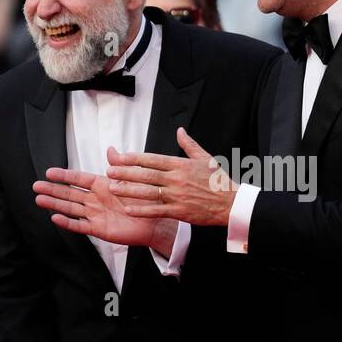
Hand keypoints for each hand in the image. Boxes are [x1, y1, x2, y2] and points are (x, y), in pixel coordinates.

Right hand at [34, 167, 177, 251]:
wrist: (155, 222)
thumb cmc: (145, 201)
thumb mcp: (131, 180)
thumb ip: (118, 167)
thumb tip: (110, 149)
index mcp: (102, 185)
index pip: (79, 178)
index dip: (64, 176)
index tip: (49, 172)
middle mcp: (95, 200)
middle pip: (70, 193)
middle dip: (53, 190)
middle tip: (36, 186)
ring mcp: (96, 214)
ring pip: (71, 208)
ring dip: (55, 204)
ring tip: (39, 199)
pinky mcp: (99, 229)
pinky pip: (80, 225)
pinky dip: (68, 223)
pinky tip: (55, 218)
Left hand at [107, 128, 235, 226]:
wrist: (231, 202)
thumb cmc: (219, 180)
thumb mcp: (205, 158)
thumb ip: (189, 144)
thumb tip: (179, 130)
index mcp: (181, 165)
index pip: (153, 159)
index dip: (134, 158)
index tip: (120, 157)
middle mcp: (177, 179)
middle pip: (146, 175)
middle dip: (126, 173)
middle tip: (109, 172)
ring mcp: (177, 196)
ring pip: (148, 192)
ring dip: (129, 190)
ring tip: (113, 188)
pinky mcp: (179, 211)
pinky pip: (157, 210)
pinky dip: (142, 210)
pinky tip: (129, 209)